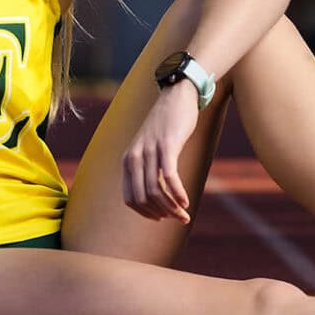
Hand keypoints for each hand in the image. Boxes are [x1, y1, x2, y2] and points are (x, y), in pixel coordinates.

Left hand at [121, 80, 197, 223]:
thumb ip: (147, 167)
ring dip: (171, 207)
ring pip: (156, 190)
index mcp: (128, 161)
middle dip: (161, 213)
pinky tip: (186, 201)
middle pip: (143, 198)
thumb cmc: (166, 125)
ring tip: (185, 214)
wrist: (177, 95)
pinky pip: (169, 176)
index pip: (130, 199)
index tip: (161, 218)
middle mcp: (135, 157)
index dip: (145, 213)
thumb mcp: (149, 147)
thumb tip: (155, 194)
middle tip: (179, 219)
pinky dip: (177, 193)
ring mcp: (149, 151)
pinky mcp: (166, 145)